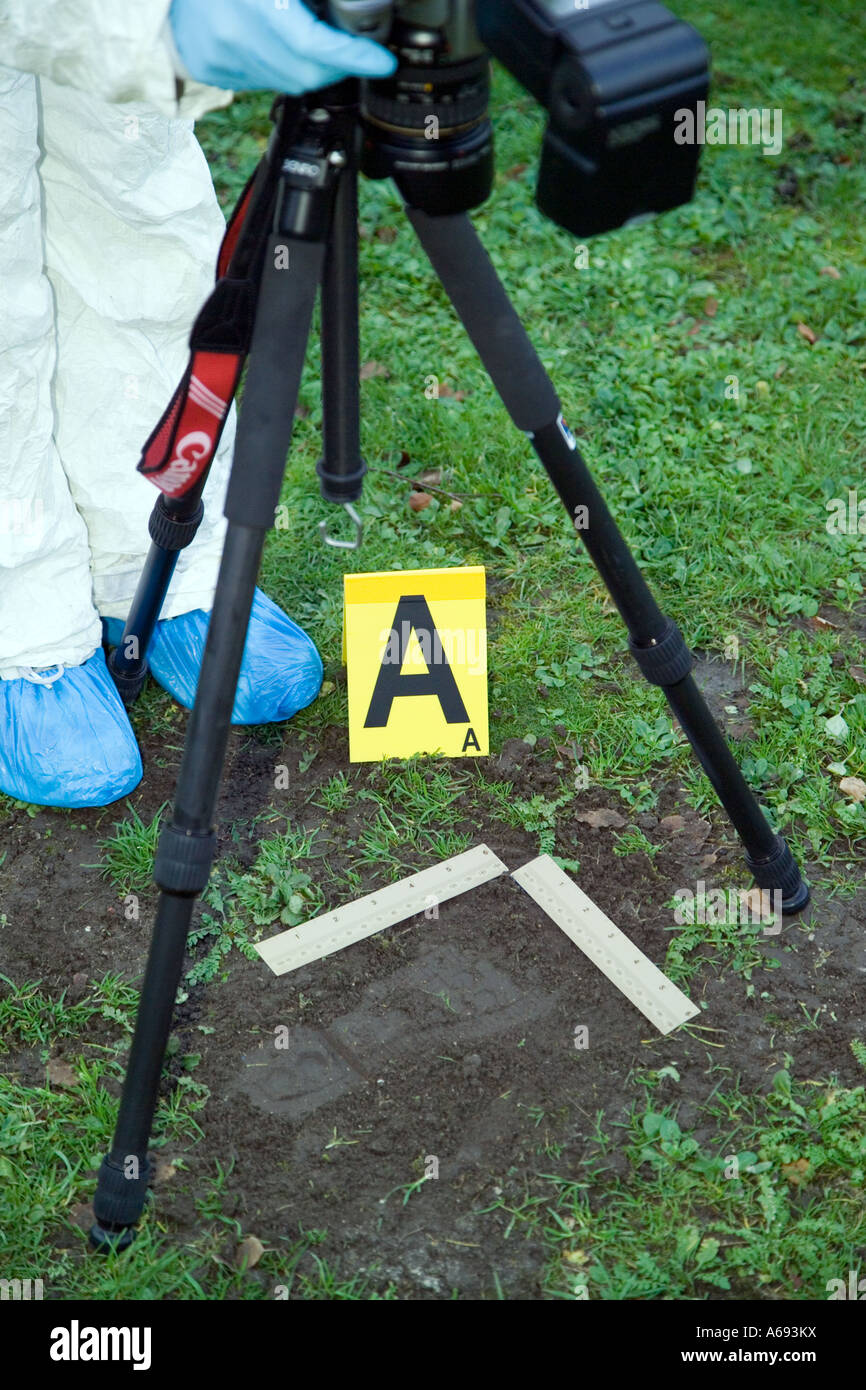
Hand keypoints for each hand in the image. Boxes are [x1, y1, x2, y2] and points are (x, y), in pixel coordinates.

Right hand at [169, 0, 396, 93]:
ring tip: (322, 45)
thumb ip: (306, 1)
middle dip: (340, 66)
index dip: (352, 56)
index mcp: (252, 4)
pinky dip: (284, 68)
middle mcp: (235, 35)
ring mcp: (222, 59)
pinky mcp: (215, 73)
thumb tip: (350, 8)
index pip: (313, 44)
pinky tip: (284, 46)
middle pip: (306, 73)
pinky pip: (265, 81)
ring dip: (313, 69)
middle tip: (358, 52)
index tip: (380, 60)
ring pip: (289, 82)